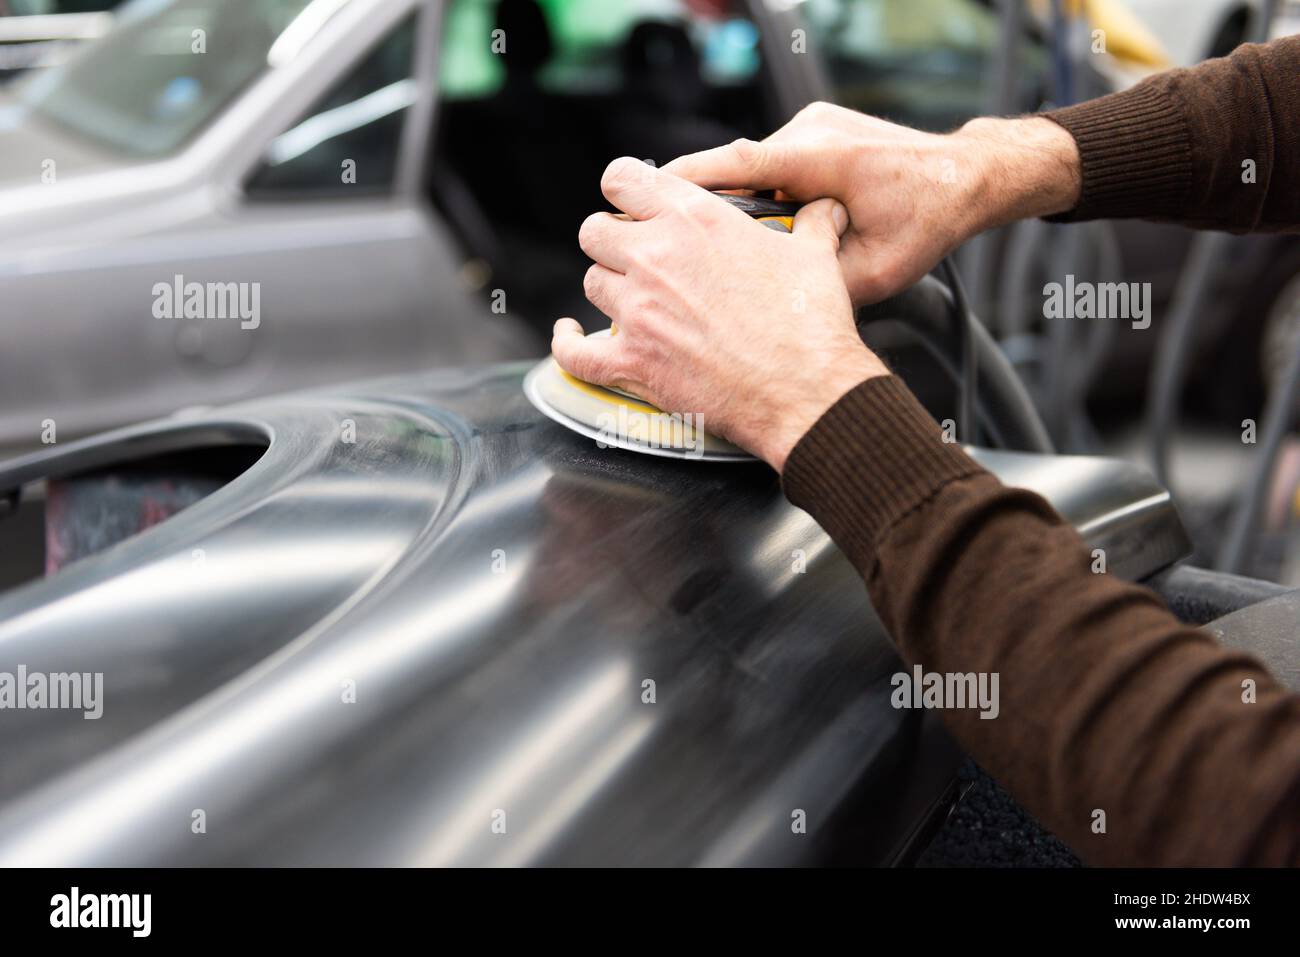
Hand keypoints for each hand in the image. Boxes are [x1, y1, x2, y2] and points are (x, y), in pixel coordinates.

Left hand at [552, 157, 887, 472]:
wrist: (805, 390)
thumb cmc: (810, 324)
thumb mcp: (815, 255)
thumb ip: (813, 223)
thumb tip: (828, 208)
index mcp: (693, 219)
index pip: (622, 179)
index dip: (622, 189)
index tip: (630, 202)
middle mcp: (655, 257)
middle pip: (594, 232)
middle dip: (609, 241)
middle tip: (631, 257)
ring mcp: (637, 311)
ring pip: (591, 283)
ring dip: (607, 290)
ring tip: (630, 300)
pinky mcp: (630, 361)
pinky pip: (574, 351)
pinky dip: (568, 344)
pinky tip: (570, 335)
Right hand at [662, 103, 1081, 304]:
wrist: (967, 178)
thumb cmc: (931, 219)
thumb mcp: (878, 271)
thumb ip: (823, 285)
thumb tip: (772, 309)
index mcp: (826, 158)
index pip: (742, 161)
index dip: (690, 180)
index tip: (646, 195)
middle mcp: (813, 132)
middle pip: (738, 167)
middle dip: (700, 201)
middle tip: (664, 235)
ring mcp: (813, 126)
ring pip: (752, 167)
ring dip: (734, 201)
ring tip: (713, 243)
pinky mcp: (815, 132)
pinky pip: (769, 163)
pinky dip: (756, 192)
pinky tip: (753, 226)